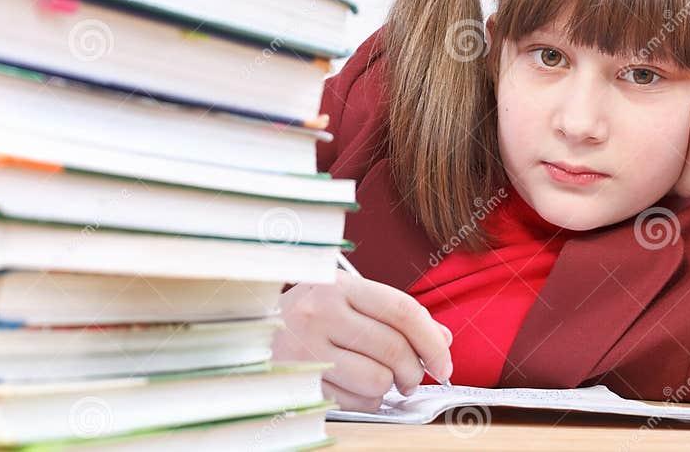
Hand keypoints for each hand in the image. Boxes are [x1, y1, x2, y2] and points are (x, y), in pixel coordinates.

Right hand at [272, 270, 453, 412]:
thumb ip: (396, 315)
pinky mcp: (299, 382)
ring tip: (378, 378)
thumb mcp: (350, 300)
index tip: (444, 362)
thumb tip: (442, 339)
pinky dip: (367, 402)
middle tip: (412, 377)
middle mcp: (320, 312)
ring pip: (378, 381)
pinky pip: (356, 403)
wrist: (246, 329)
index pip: (403, 311)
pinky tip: (355, 387)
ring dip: (389, 388)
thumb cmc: (309, 316)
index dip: (433, 341)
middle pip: (395, 349)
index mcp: (339, 285)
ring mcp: (306, 349)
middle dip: (415, 371)